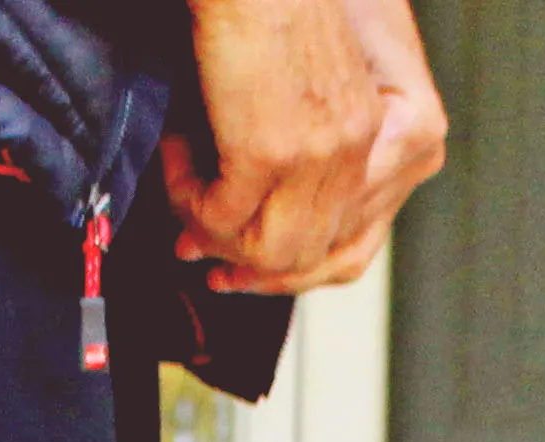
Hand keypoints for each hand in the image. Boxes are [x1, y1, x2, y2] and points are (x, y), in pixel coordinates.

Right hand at [167, 0, 445, 294]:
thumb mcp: (306, 77)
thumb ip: (302, 131)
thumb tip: (254, 186)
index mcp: (371, 133)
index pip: (348, 238)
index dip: (292, 262)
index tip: (241, 261)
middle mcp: (353, 152)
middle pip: (308, 254)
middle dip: (245, 262)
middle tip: (193, 247)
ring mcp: (315, 156)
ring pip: (268, 248)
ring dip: (213, 233)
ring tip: (181, 194)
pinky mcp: (269, 150)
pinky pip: (223, 215)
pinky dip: (187, 198)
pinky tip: (173, 157)